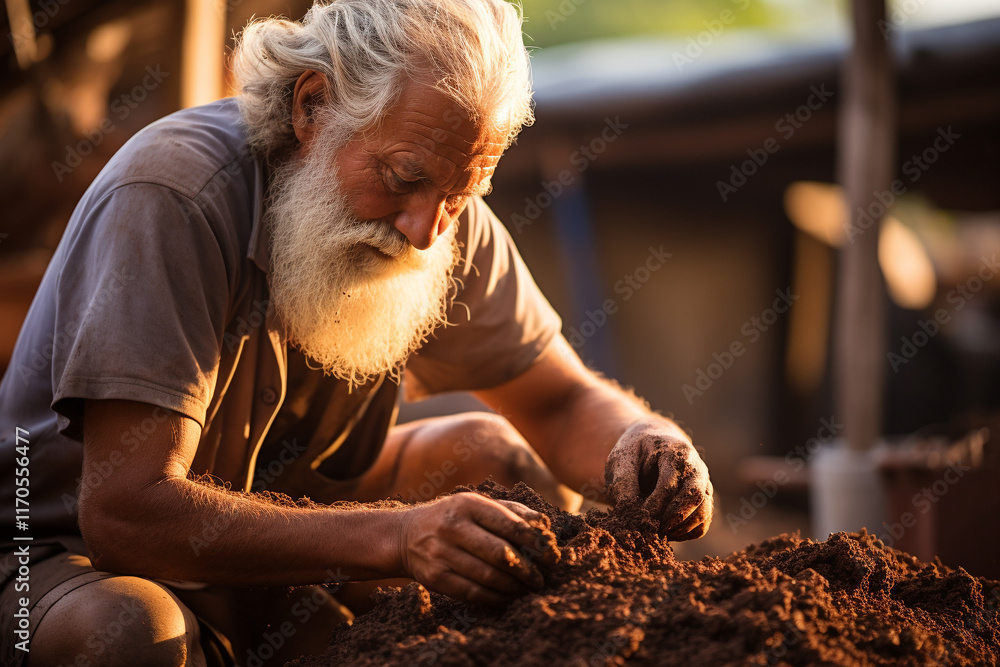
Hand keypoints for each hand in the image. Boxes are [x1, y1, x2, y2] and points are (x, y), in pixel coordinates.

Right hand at [397, 492, 559, 604]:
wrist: (405, 535)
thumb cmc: (453, 518)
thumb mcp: (477, 505)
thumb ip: (511, 512)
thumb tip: (545, 526)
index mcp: (467, 504)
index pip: (511, 525)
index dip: (536, 543)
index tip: (551, 556)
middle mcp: (452, 527)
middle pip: (501, 554)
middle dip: (527, 570)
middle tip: (541, 579)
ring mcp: (441, 553)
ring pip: (489, 576)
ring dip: (515, 587)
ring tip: (529, 589)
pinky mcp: (435, 578)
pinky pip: (473, 593)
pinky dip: (496, 598)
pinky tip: (509, 596)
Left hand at [604, 420, 712, 539]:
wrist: (652, 440)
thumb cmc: (634, 451)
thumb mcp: (621, 459)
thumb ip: (623, 483)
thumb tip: (631, 514)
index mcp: (673, 452)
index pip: (669, 483)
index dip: (654, 505)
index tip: (639, 518)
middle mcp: (695, 466)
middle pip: (694, 497)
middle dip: (671, 519)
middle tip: (652, 530)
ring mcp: (703, 482)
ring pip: (703, 511)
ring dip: (680, 528)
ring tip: (657, 533)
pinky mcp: (704, 498)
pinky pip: (703, 521)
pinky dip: (687, 532)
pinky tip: (667, 532)